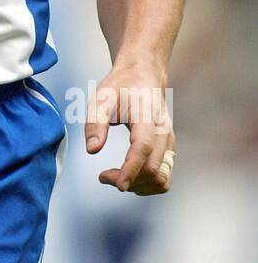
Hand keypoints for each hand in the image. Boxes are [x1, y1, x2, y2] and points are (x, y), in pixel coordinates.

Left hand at [84, 61, 175, 194]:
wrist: (144, 76)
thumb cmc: (122, 86)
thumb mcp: (101, 97)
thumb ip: (95, 122)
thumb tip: (92, 149)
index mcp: (147, 115)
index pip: (144, 147)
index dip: (132, 168)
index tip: (118, 184)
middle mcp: (164, 131)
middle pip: (153, 168)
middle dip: (128, 180)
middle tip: (103, 176)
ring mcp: (169, 142)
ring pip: (162, 177)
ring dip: (139, 186)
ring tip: (116, 177)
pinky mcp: (169, 150)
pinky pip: (165, 177)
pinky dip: (148, 185)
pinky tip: (130, 177)